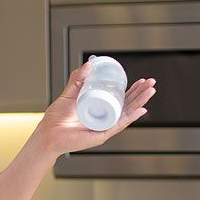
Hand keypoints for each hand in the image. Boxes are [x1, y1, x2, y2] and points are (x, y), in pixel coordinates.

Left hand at [34, 63, 156, 156]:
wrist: (47, 134)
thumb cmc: (56, 118)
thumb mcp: (69, 94)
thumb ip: (78, 79)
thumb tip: (89, 64)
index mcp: (100, 110)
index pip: (121, 99)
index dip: (132, 90)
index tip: (141, 80)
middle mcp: (105, 119)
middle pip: (127, 105)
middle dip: (141, 94)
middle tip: (151, 83)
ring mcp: (104, 128)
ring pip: (126, 114)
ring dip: (140, 102)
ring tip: (150, 91)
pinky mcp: (100, 135)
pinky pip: (117, 125)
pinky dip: (129, 118)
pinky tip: (140, 110)